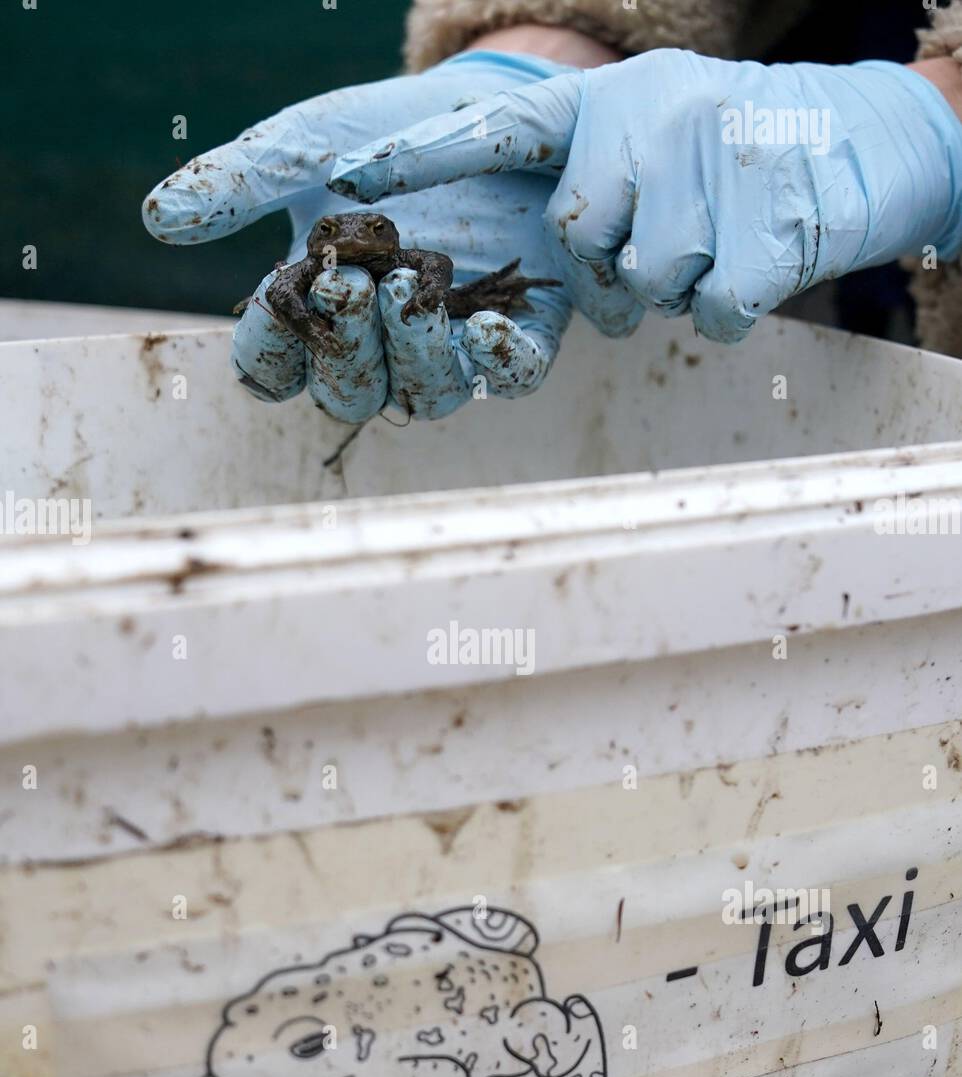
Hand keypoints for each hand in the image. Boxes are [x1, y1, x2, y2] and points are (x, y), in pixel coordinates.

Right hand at [142, 54, 572, 420]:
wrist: (480, 98)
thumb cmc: (380, 131)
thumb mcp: (306, 145)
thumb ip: (240, 183)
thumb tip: (157, 218)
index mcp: (318, 316)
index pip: (274, 370)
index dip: (268, 350)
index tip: (273, 293)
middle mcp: (382, 345)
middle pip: (347, 395)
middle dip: (345, 347)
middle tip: (349, 281)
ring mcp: (451, 344)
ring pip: (423, 398)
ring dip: (411, 353)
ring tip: (406, 284)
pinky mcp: (522, 330)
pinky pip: (512, 377)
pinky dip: (496, 362)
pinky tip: (483, 325)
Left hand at [331, 50, 961, 344]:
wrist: (864, 141)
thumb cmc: (736, 157)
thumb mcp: (652, 136)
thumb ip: (589, 180)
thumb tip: (545, 271)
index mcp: (609, 99)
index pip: (496, 128)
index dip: (420, 159)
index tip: (343, 181)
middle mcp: (652, 115)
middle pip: (576, 242)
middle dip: (608, 275)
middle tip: (656, 254)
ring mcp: (714, 164)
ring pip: (643, 288)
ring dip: (672, 294)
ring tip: (715, 244)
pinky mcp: (765, 229)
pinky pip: (706, 316)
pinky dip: (726, 314)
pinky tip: (756, 264)